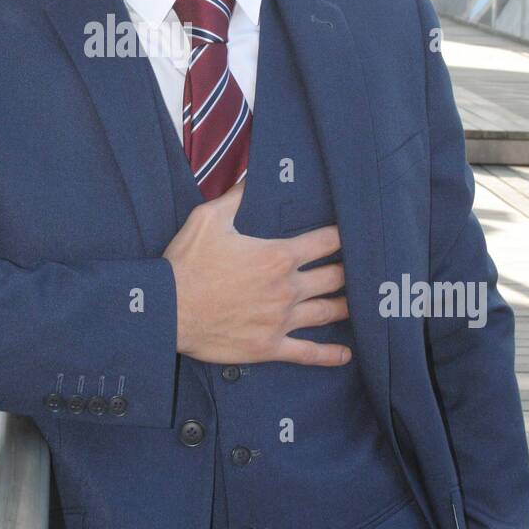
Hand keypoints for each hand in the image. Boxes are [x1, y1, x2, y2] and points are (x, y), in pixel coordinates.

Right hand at [164, 178, 351, 365]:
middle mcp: (287, 288)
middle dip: (351, 271)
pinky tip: (345, 354)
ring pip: (328, 312)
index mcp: (277, 256)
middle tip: (362, 268)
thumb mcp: (208, 218)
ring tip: (359, 303)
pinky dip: (330, 354)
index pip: (325, 241)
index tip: (355, 232)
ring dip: (347, 306)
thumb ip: (236, 196)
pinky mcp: (270, 346)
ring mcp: (281, 320)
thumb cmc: (186, 263)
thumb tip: (251, 174)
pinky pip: (308, 353)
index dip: (343, 235)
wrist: (166, 310)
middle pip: (335, 277)